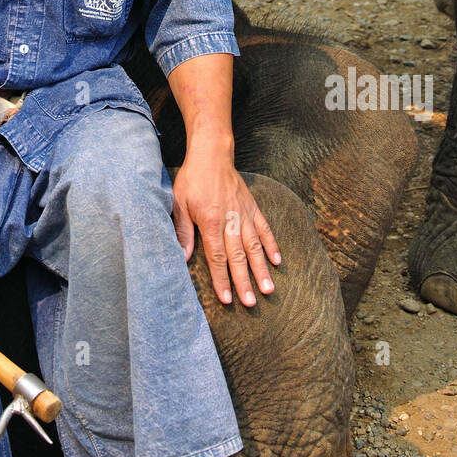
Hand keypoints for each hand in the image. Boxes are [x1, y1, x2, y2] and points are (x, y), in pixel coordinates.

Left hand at [172, 149, 280, 306]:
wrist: (212, 153)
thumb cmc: (192, 178)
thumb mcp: (179, 202)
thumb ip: (183, 231)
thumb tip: (182, 257)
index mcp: (211, 221)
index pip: (217, 257)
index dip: (222, 279)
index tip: (227, 299)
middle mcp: (231, 220)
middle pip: (238, 257)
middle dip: (244, 282)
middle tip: (251, 303)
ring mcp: (244, 214)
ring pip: (255, 246)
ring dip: (261, 269)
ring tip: (268, 289)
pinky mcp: (253, 207)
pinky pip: (265, 229)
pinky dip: (271, 245)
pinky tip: (277, 261)